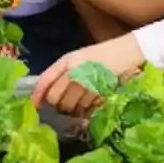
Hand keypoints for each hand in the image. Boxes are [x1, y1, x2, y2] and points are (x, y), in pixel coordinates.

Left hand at [31, 35, 145, 115]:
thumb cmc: (104, 55)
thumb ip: (65, 72)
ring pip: (70, 105)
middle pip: (55, 97)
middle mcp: (74, 71)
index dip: (37, 95)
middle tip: (65, 106)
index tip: (34, 106)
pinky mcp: (99, 92)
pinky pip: (86, 108)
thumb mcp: (80, 58)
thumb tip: (49, 94)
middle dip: (57, 105)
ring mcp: (86, 82)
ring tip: (81, 103)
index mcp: (67, 60)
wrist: (129, 52)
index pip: (45, 80)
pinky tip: (92, 104)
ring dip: (73, 109)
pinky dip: (86, 110)